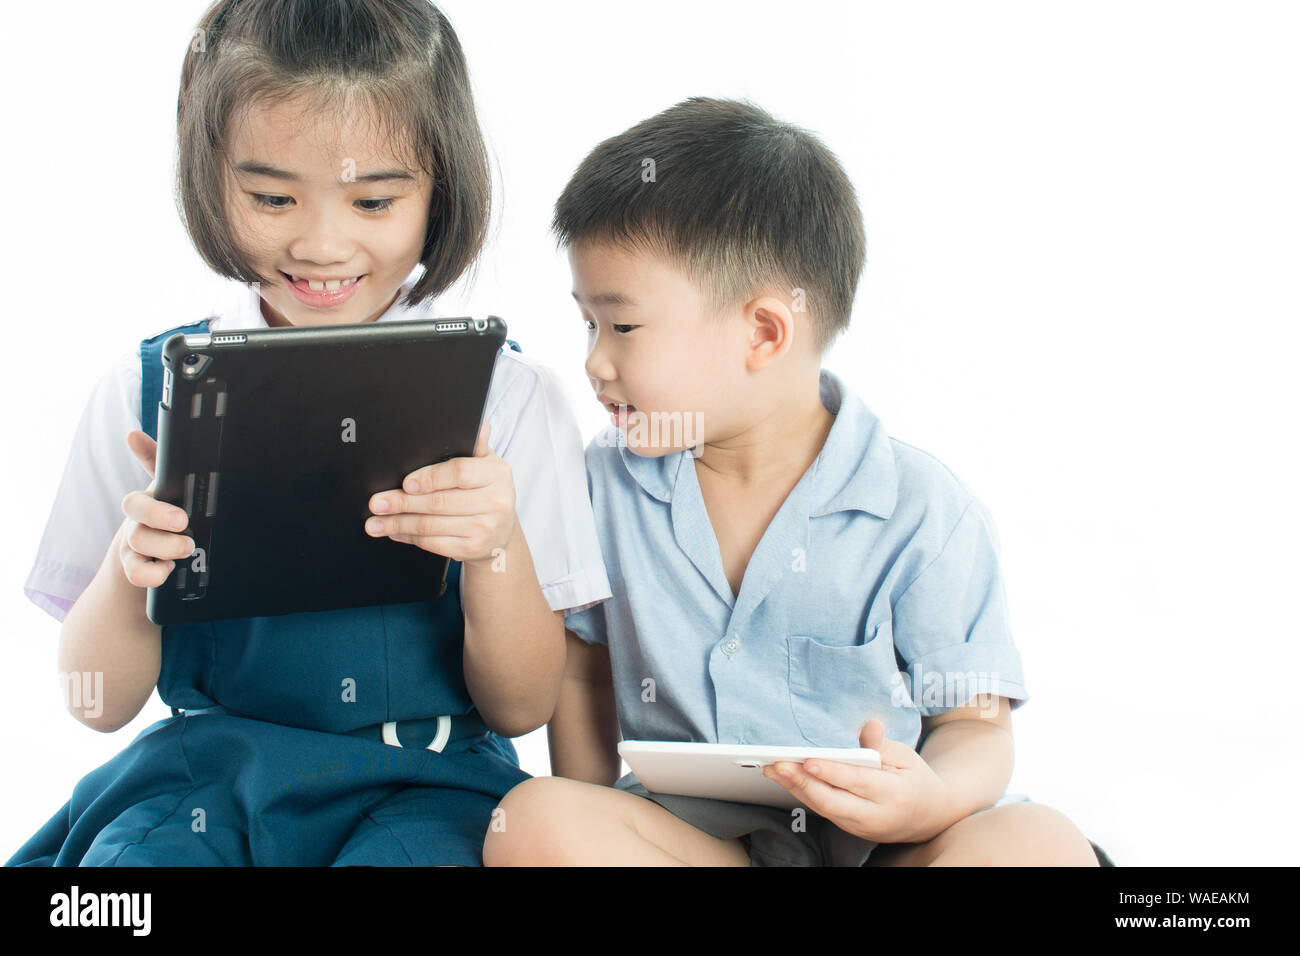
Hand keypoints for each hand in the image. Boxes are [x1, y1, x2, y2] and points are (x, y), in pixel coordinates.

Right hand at [117, 430, 195, 588]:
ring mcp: (133, 544)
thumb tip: (157, 438)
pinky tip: (168, 568)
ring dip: (166, 545)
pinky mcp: (134, 569)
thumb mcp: (179, 502)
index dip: (142, 451)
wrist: (151, 570)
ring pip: (138, 540)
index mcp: (151, 497)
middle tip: (183, 521)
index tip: (135, 436)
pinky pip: (137, 572)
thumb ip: (175, 476)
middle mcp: (137, 517)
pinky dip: (154, 573)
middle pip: (135, 506)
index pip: (149, 465)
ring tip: (187, 547)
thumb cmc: (170, 530)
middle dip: (159, 513)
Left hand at [365, 420, 517, 566]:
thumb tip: (480, 425)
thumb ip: (476, 446)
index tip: (405, 483)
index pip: (459, 473)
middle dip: (402, 503)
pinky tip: (396, 532)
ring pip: (431, 525)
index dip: (429, 478)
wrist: (500, 533)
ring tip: (376, 522)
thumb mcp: (486, 465)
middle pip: (439, 502)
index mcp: (497, 473)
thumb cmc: (486, 492)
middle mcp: (495, 501)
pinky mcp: (473, 549)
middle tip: (377, 502)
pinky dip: (410, 537)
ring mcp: (485, 528)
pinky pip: (434, 543)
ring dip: (398, 523)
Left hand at [762, 719, 954, 843]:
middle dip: (801, 782)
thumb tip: (869, 727)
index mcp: (894, 794)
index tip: (808, 760)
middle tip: (778, 764)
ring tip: (773, 768)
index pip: (857, 782)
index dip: (831, 772)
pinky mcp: (849, 828)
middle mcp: (875, 816)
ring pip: (822, 809)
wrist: (930, 817)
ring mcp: (860, 827)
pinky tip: (785, 778)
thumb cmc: (916, 780)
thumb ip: (883, 744)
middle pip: (832, 802)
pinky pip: (822, 811)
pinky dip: (802, 793)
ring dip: (795, 788)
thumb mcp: (907, 757)